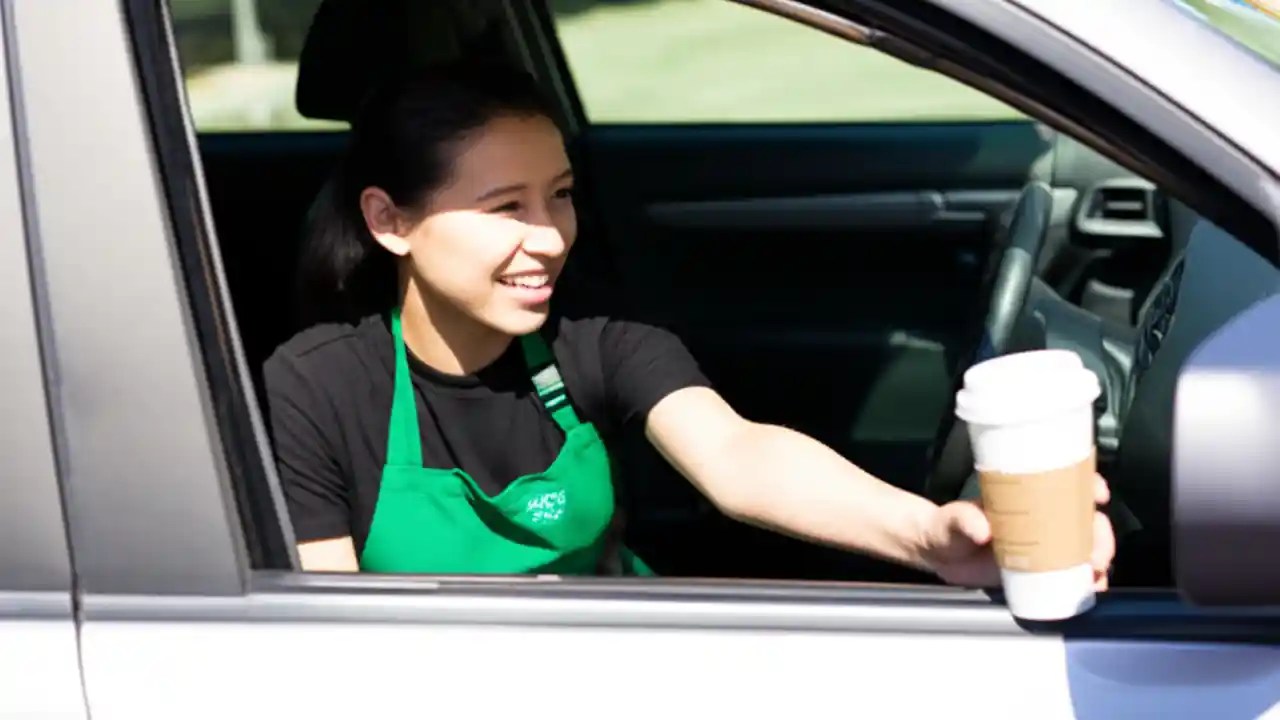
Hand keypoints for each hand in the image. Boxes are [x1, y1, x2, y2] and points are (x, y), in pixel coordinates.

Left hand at [920, 474, 1115, 589]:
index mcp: (1025, 496)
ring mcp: (1041, 544)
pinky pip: (1070, 572)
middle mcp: (1040, 518)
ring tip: (1097, 571)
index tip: (1098, 494)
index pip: (1066, 482)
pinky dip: (1086, 579)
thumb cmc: (946, 527)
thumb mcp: (952, 520)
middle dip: (1100, 533)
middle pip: (1083, 520)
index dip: (1088, 484)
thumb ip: (962, 520)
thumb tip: (981, 529)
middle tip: (1098, 552)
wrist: (937, 553)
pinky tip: (1093, 586)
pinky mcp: (1038, 569)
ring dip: (1098, 557)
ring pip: (1082, 546)